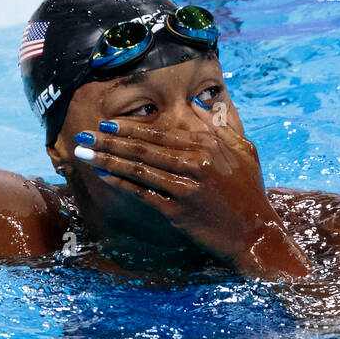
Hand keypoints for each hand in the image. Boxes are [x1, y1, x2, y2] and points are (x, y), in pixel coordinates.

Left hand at [76, 104, 309, 277]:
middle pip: (143, 147)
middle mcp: (196, 162)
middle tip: (84, 134)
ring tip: (83, 153)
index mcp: (209, 145)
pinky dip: (121, 182)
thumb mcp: (244, 151)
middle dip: (109, 140)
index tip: (107, 123)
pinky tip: (103, 175)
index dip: (130, 128)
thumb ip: (219, 127)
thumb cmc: (250, 192)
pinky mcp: (179, 210)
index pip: (161, 133)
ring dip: (107, 159)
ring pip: (138, 168)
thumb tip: (195, 104)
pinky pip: (143, 193)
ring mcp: (186, 187)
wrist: (256, 233)